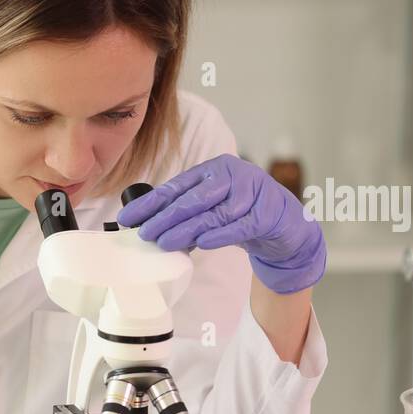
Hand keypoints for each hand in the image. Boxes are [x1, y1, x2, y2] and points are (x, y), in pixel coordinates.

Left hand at [117, 154, 325, 293]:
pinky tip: (202, 243)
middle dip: (164, 217)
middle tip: (143, 233)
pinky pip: (239, 226)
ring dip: (187, 229)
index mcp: (214, 170)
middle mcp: (233, 175)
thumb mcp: (212, 208)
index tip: (127, 218)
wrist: (285, 226)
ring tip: (164, 242)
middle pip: (193, 198)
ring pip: (213, 214)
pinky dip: (220, 235)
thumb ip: (186, 212)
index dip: (149, 203)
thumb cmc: (242, 215)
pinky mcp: (267, 214)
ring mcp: (252, 192)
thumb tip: (148, 227)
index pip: (176, 187)